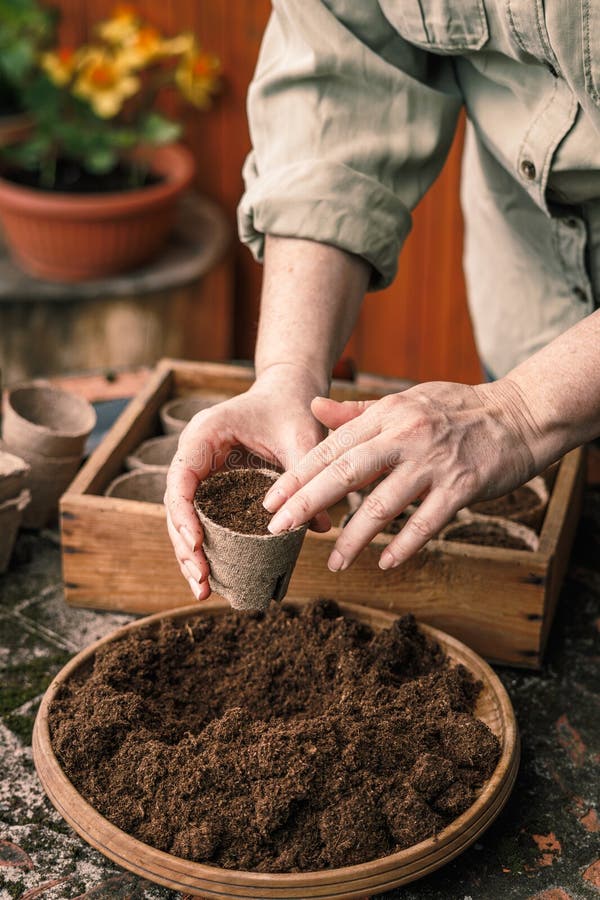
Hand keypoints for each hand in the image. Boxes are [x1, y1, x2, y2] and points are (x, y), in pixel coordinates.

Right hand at [164, 363, 329, 601]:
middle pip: (177, 506)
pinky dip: (207, 548)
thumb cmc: (291, 408)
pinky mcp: (215, 489)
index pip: (180, 478)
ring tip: (203, 590)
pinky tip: (214, 578)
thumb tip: (320, 527)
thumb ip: (306, 476)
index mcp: (204, 435)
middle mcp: (195, 456)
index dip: (183, 514)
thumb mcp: (301, 436)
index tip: (196, 543)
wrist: (288, 394)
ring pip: (185, 519)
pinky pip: (204, 520)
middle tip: (201, 579)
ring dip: (190, 555)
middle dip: (185, 545)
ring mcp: (202, 474)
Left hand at [263, 379, 543, 570]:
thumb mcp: (405, 399)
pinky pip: (426, 522)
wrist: (520, 415)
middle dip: (307, 504)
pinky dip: (403, 545)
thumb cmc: (457, 408)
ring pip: (383, 505)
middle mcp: (405, 436)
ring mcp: (434, 462)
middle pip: (346, 473)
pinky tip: (383, 563)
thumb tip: (313, 406)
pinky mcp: (462, 486)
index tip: (271, 500)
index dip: (298, 475)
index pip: (331, 447)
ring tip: (332, 562)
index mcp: (387, 414)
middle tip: (278, 529)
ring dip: (353, 538)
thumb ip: (358, 411)